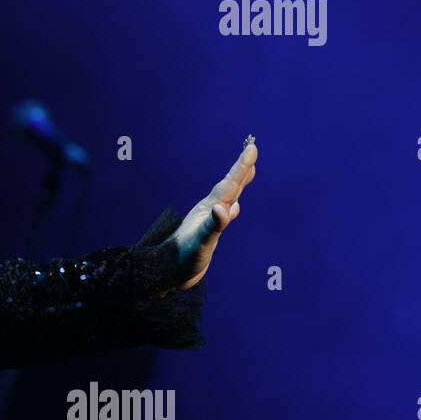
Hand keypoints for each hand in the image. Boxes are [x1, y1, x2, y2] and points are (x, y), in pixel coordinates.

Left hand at [171, 139, 257, 289]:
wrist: (168, 271)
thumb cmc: (183, 258)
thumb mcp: (201, 242)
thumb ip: (213, 225)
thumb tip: (224, 209)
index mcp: (210, 209)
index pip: (230, 183)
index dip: (242, 166)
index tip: (252, 148)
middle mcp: (210, 211)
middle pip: (230, 185)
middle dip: (242, 168)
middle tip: (251, 149)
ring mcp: (209, 221)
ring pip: (228, 197)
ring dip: (238, 183)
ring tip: (247, 171)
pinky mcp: (208, 233)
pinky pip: (223, 215)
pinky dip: (231, 209)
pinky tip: (234, 208)